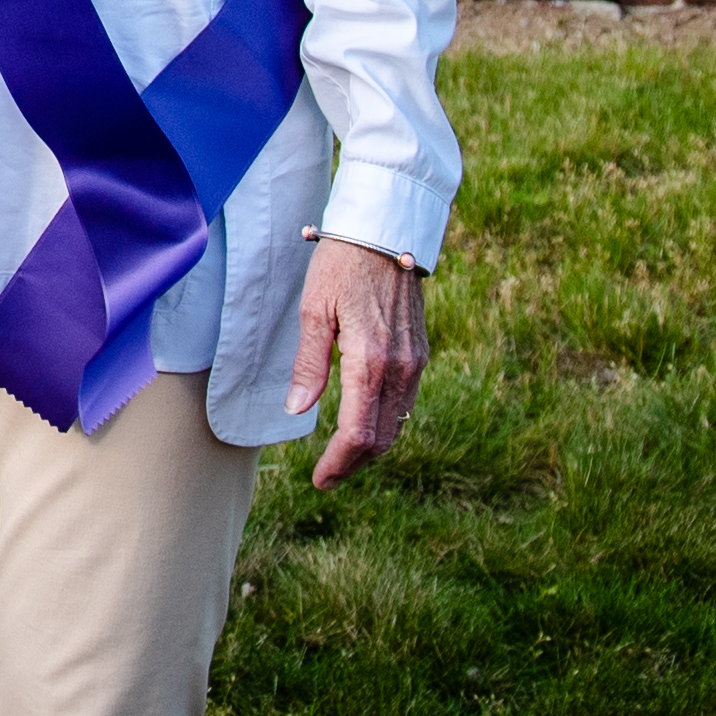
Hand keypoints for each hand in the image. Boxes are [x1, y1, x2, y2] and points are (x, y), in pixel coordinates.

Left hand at [287, 236, 428, 485]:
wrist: (386, 236)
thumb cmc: (341, 267)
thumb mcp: (314, 311)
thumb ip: (309, 364)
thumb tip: (297, 410)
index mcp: (371, 363)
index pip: (359, 433)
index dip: (340, 463)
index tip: (320, 480)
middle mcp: (401, 370)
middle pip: (382, 438)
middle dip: (354, 463)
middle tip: (326, 478)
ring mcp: (415, 364)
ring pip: (396, 424)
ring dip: (370, 447)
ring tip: (341, 458)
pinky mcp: (418, 355)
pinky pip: (404, 403)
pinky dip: (384, 424)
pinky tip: (363, 424)